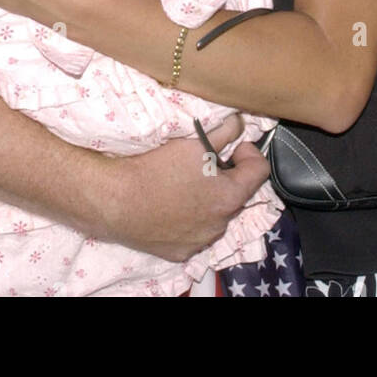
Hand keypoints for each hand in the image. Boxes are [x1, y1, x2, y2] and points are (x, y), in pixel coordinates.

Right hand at [95, 115, 270, 261]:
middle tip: (202, 162)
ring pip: (215, 214)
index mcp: (229, 196)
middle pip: (236, 194)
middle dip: (225, 176)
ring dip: (208, 199)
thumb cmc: (156, 168)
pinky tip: (171, 204)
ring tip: (183, 184)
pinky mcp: (180, 252)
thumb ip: (225, 132)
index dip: (248, 152)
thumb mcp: (195, 142)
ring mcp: (200, 242)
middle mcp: (220, 224)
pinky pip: (195, 231)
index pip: (260, 171)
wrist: (116, 200)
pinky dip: (190, 218)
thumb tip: (240, 124)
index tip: (233, 145)